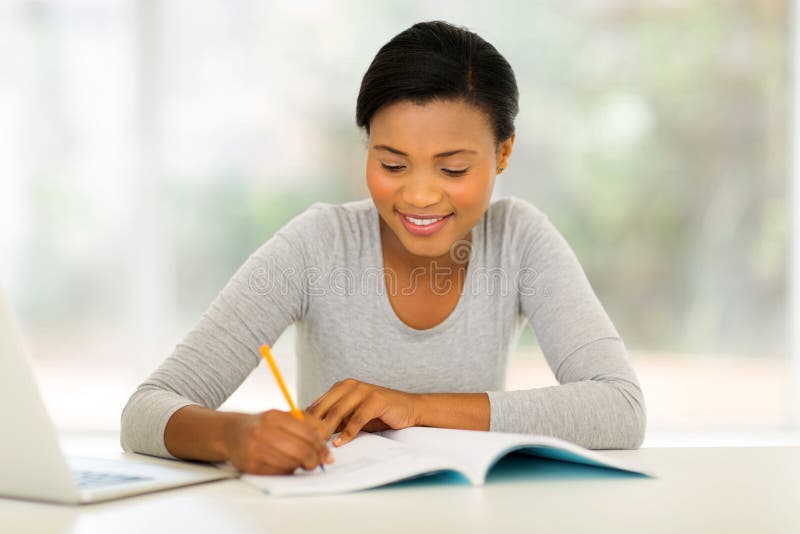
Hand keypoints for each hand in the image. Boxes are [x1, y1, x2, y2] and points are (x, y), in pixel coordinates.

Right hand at [225, 409, 333, 474]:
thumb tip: (326, 438)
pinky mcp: (251, 466)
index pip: (307, 433)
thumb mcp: (283, 417)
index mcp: (274, 416)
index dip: (321, 446)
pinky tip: (285, 465)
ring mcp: (255, 449)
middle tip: (317, 463)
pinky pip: (278, 473)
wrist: (232, 433)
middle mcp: (263, 431)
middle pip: (301, 450)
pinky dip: (286, 471)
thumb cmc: (262, 426)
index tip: (327, 454)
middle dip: (314, 460)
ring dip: (300, 466)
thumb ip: (305, 424)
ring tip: (299, 462)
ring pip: (291, 463)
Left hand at [305, 379, 419, 446]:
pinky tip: (340, 443)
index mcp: (340, 387)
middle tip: (306, 444)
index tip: (298, 438)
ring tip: (319, 444)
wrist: (408, 408)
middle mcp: (349, 385)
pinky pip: (357, 418)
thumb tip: (310, 433)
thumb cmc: (378, 414)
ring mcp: (363, 390)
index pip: (317, 405)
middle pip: (324, 408)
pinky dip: (347, 432)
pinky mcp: (375, 400)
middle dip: (314, 427)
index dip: (306, 422)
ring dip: (327, 430)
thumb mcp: (351, 416)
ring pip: (338, 412)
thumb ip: (334, 420)